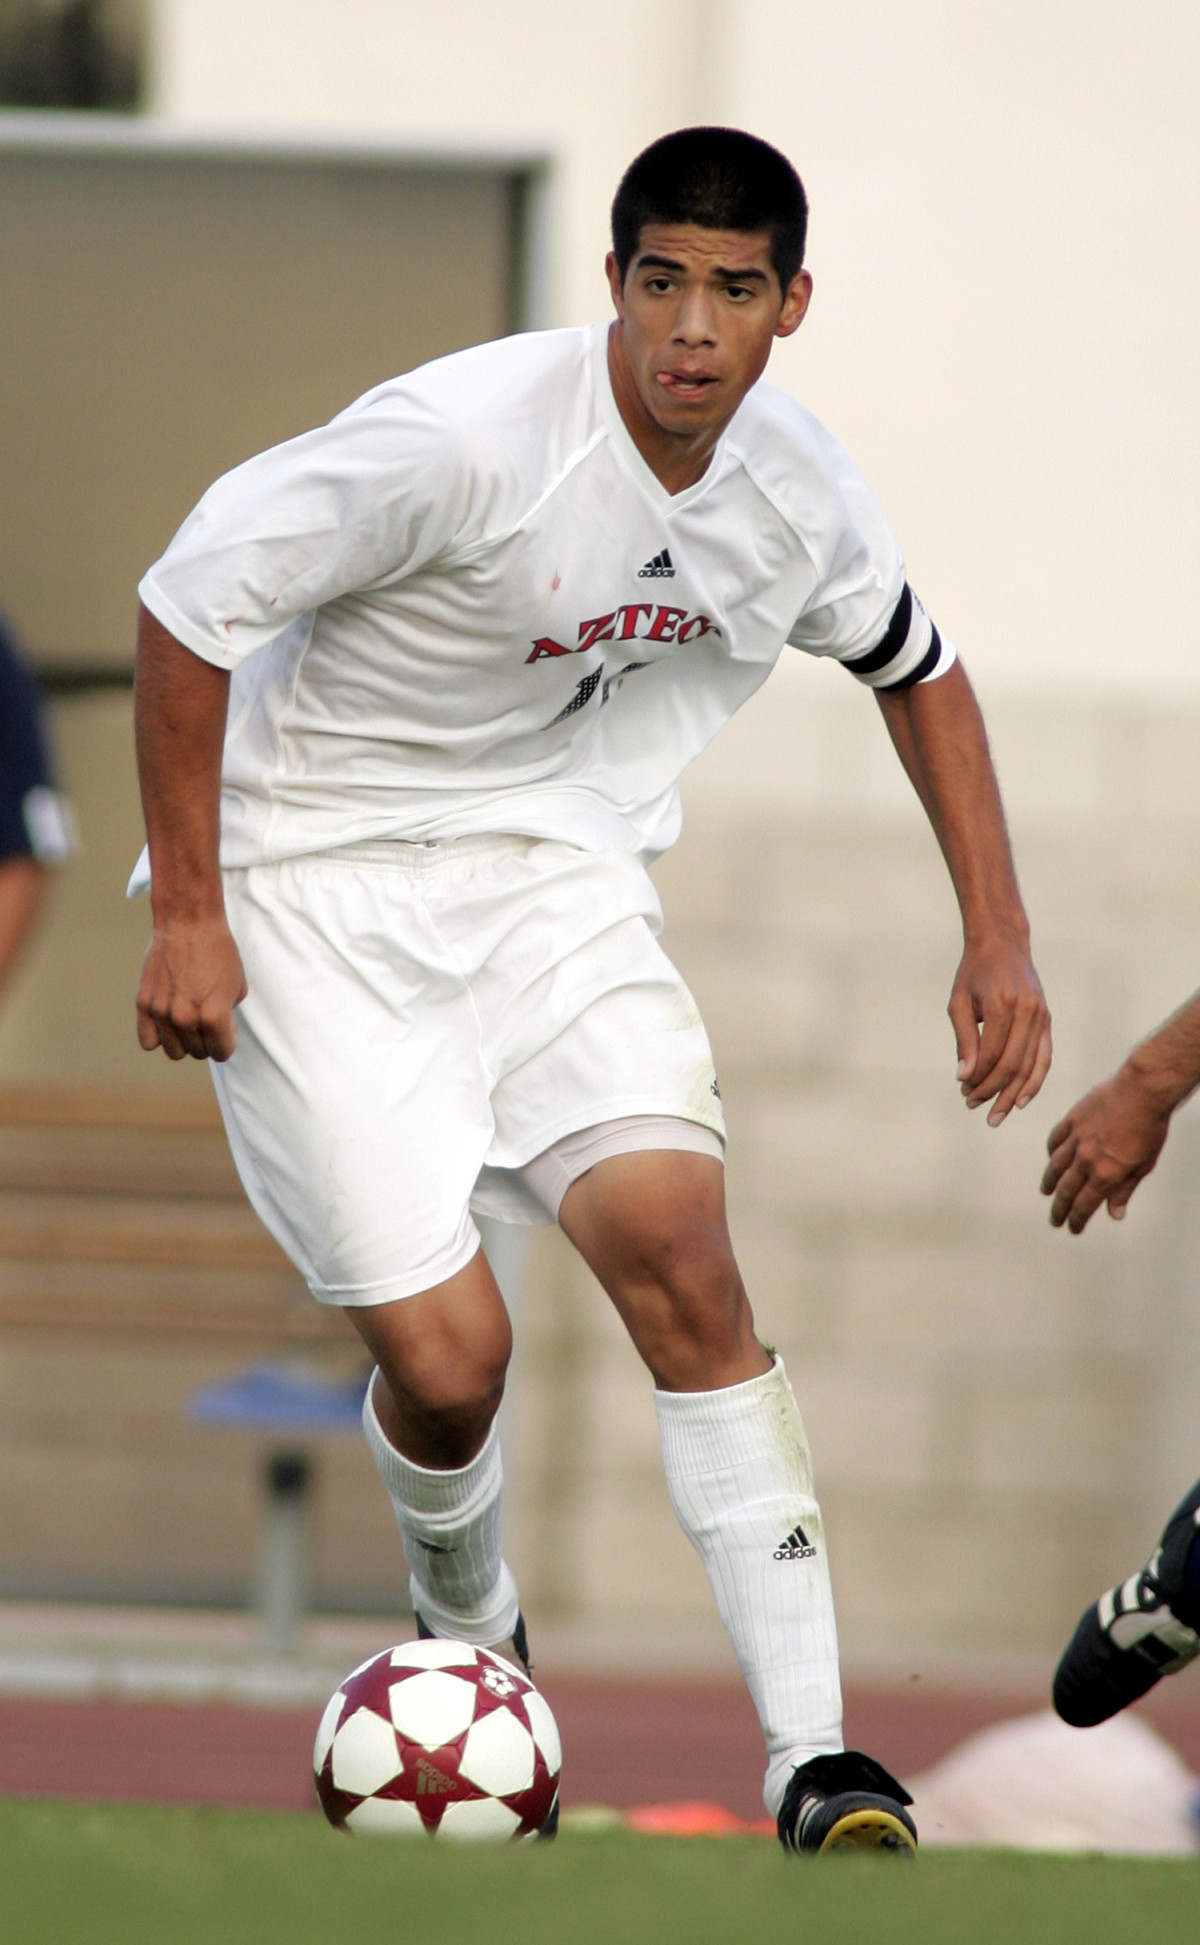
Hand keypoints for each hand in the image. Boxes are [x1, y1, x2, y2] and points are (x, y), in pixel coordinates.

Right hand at [136, 915, 246, 1060]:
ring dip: (183, 1041)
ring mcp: (162, 1013)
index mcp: (214, 1017)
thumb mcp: (238, 987)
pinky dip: (158, 1036)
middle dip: (206, 1040)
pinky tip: (166, 1023)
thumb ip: (228, 1016)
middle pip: (198, 1052)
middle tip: (206, 1018)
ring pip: (174, 1051)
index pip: (222, 1053)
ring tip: (188, 1021)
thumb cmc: (218, 951)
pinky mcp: (144, 1004)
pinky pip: (148, 1041)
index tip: (224, 1031)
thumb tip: (217, 1032)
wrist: (189, 923)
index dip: (226, 1043)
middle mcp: (186, 1019)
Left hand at [949, 932, 1051, 1125]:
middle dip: (992, 1091)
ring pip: (1030, 1066)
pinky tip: (1021, 1101)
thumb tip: (964, 1077)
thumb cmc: (974, 974)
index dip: (977, 1078)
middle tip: (972, 1106)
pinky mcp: (1047, 1020)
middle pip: (1012, 1064)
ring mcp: (1042, 1016)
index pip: (992, 1054)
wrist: (1002, 945)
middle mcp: (1027, 1011)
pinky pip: (1044, 1057)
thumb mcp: (959, 1003)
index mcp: (1002, 1004)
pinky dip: (1034, 1081)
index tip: (962, 1091)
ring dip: (1012, 1094)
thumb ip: (963, 1040)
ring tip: (996, 1115)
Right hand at [1041, 1070, 1170, 1232]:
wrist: (1141, 1092)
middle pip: (1066, 1190)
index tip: (1072, 1228)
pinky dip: (1052, 1150)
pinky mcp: (1072, 1119)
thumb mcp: (1143, 1166)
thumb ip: (1125, 1190)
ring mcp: (1076, 1139)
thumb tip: (1115, 1213)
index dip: (1077, 1219)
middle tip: (1054, 1219)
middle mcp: (1086, 1160)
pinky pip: (1056, 1139)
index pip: (1085, 1204)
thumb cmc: (1149, 1128)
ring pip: (1056, 1166)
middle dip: (1060, 1208)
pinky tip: (1051, 1156)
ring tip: (1046, 1191)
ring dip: (1050, 1182)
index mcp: (1105, 1174)